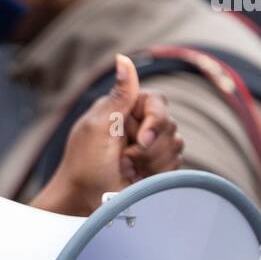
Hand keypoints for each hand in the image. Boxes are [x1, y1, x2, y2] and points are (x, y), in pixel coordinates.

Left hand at [37, 54, 183, 216]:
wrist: (84, 201)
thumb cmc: (85, 164)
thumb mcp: (99, 126)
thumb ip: (120, 94)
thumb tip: (123, 58)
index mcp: (123, 108)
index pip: (158, 102)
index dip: (155, 122)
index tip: (141, 141)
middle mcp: (138, 124)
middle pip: (170, 125)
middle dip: (149, 148)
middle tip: (124, 160)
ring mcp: (148, 146)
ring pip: (176, 145)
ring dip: (151, 162)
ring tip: (126, 169)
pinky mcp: (156, 166)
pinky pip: (175, 164)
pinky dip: (156, 174)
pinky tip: (136, 178)